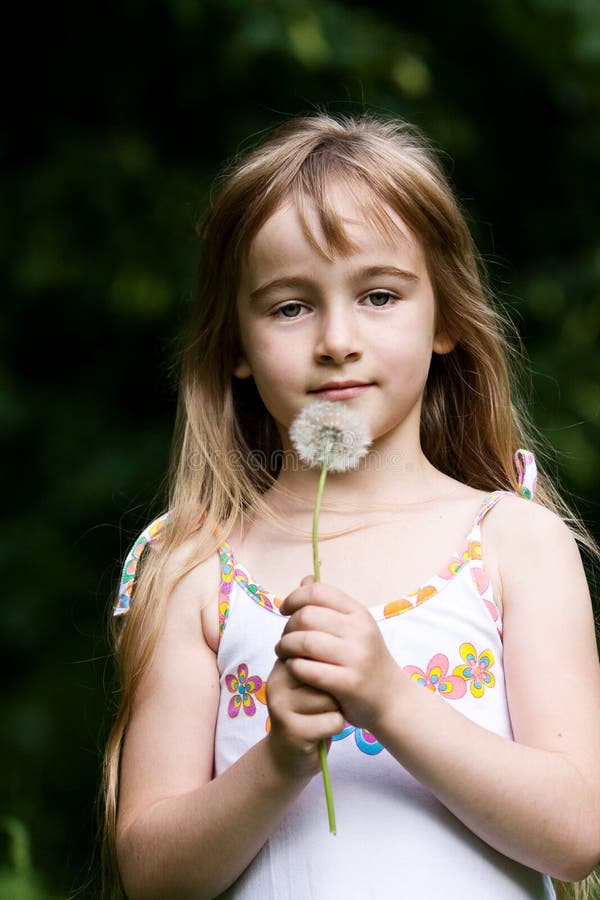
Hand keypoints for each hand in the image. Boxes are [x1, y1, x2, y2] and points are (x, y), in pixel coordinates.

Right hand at [265, 658, 344, 779]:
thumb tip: (340, 644)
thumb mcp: (308, 681)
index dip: (331, 664)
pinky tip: (322, 731)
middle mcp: (276, 682)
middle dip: (333, 689)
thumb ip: (318, 662)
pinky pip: (333, 721)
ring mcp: (281, 707)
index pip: (316, 650)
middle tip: (322, 702)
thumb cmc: (307, 712)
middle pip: (325, 673)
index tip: (327, 679)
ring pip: (331, 698)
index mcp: (282, 663)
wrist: (287, 755)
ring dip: (335, 709)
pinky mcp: (292, 731)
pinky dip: (336, 727)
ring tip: (321, 716)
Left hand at [276, 576, 401, 734]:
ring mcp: (356, 657)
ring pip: (304, 642)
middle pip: (307, 616)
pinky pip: (308, 669)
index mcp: (358, 613)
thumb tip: (305, 579)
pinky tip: (293, 668)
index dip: (294, 598)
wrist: (391, 698)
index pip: (318, 592)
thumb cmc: (365, 659)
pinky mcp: (349, 684)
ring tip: (283, 653)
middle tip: (284, 638)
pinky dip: (293, 667)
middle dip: (287, 627)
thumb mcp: (354, 627)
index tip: (285, 611)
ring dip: (285, 647)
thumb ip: (328, 606)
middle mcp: (360, 631)